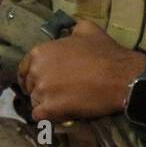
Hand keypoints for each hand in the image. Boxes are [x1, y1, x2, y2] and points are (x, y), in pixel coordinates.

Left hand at [17, 19, 145, 122]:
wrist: (121, 77)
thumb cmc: (105, 53)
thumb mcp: (87, 30)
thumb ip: (70, 30)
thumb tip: (68, 32)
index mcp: (40, 51)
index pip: (24, 68)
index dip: (35, 75)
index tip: (46, 80)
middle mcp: (37, 70)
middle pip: (30, 85)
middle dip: (41, 89)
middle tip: (59, 92)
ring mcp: (42, 91)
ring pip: (35, 101)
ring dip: (46, 103)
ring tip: (64, 103)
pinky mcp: (49, 109)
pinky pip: (39, 116)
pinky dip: (49, 116)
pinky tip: (61, 113)